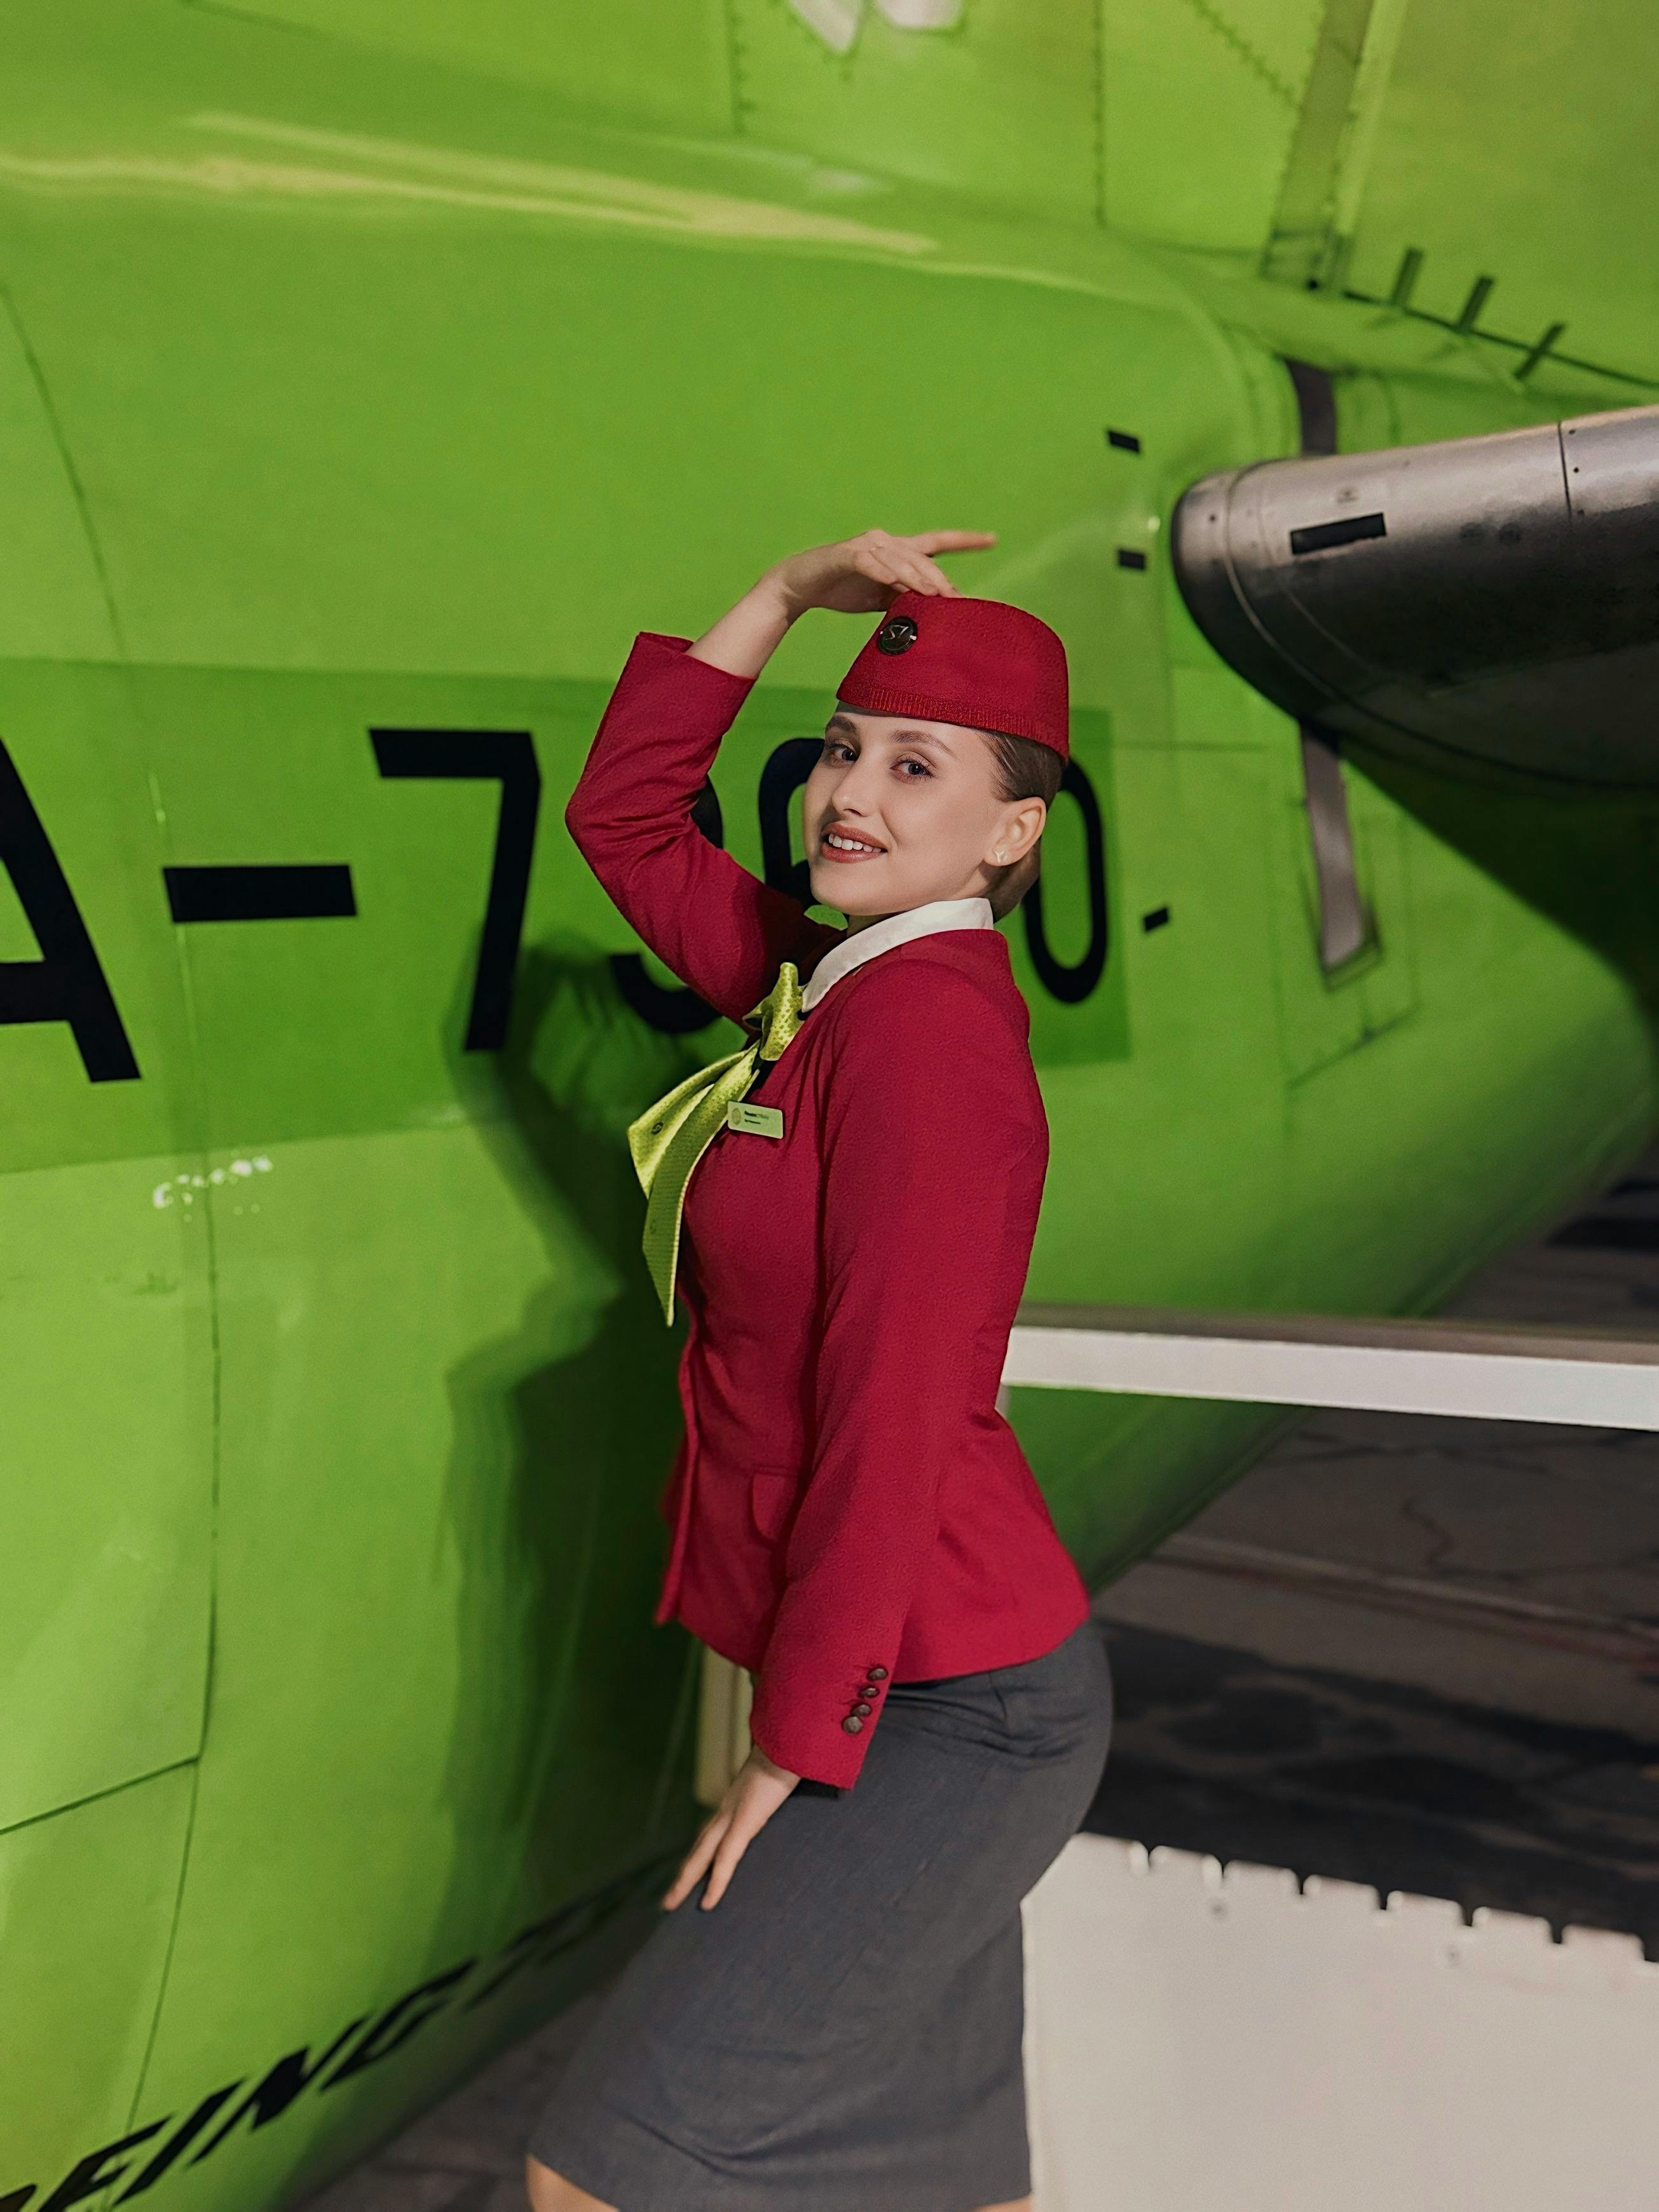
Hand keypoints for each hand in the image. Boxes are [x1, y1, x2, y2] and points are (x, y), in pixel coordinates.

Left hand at [662, 1745, 800, 1910]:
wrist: (789, 1738)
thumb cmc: (790, 1753)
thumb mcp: (781, 1775)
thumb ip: (778, 1786)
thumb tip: (791, 1785)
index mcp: (736, 1799)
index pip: (711, 1831)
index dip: (699, 1852)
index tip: (691, 1870)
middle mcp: (728, 1808)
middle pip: (698, 1848)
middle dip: (684, 1874)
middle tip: (667, 1900)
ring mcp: (732, 1814)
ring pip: (701, 1856)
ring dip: (686, 1880)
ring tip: (671, 1903)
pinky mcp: (745, 1821)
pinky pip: (726, 1859)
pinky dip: (716, 1882)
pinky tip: (708, 1903)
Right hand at [764, 527, 997, 618]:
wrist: (800, 586)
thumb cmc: (843, 589)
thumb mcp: (882, 599)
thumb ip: (907, 601)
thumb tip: (936, 617)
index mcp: (898, 550)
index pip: (937, 542)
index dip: (964, 540)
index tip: (992, 539)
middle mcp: (886, 541)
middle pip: (922, 558)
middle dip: (940, 578)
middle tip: (957, 599)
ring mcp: (866, 545)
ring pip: (901, 560)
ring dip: (918, 578)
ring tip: (935, 595)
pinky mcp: (846, 554)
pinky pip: (870, 563)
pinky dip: (884, 573)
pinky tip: (896, 584)